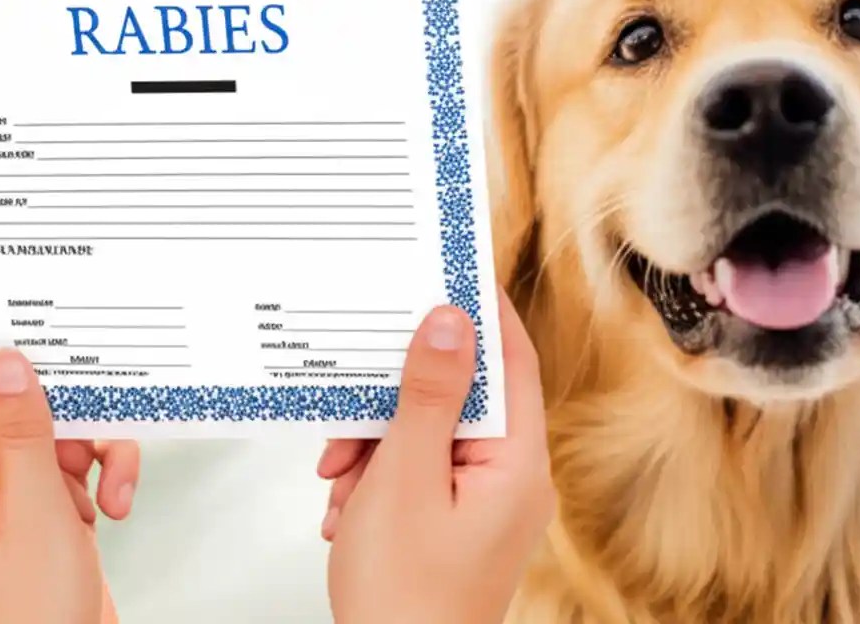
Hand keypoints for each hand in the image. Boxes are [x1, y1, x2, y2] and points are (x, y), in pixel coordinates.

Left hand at [0, 321, 140, 623]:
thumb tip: (5, 360)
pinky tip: (115, 506)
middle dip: (59, 395)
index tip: (6, 289)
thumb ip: (23, 434)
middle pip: (7, 400)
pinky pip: (74, 469)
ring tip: (110, 483)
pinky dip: (102, 478)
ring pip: (52, 433)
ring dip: (94, 446)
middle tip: (97, 375)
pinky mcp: (41, 518)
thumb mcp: (35, 517)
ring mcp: (5, 502)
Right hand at [320, 294, 554, 623]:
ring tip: (342, 479)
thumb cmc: (404, 597)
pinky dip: (377, 475)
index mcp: (516, 463)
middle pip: (460, 396)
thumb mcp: (404, 480)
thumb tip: (449, 321)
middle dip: (398, 400)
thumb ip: (427, 396)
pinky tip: (347, 505)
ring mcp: (483, 500)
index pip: (512, 360)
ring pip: (428, 432)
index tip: (450, 268)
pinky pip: (417, 469)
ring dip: (377, 444)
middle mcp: (509, 477)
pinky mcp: (454, 519)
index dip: (483, 310)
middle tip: (354, 409)